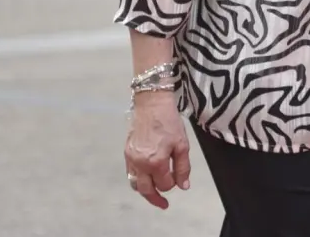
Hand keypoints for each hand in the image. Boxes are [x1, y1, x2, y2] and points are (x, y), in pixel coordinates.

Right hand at [124, 91, 190, 209]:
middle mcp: (140, 164)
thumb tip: (183, 186)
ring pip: (135, 184)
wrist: (151, 105)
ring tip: (154, 195)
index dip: (173, 184)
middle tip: (164, 204)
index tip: (178, 178)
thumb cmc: (170, 122)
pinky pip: (130, 174)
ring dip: (144, 191)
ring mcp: (131, 159)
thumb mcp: (182, 144)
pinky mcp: (126, 154)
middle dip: (156, 199)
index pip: (164, 184)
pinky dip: (138, 180)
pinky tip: (146, 179)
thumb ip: (183, 167)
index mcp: (155, 162)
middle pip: (145, 190)